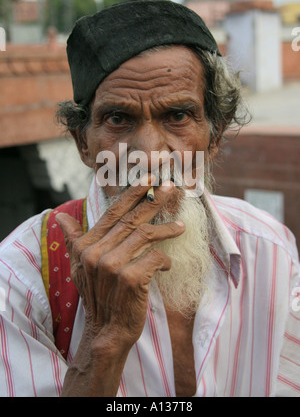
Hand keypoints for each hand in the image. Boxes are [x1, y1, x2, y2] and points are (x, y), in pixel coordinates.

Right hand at [56, 177, 184, 395]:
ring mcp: (113, 265)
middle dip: (154, 201)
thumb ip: (73, 239)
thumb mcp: (79, 266)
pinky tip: (167, 263)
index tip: (149, 180)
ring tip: (181, 226)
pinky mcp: (131, 278)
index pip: (113, 212)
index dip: (132, 194)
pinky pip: (155, 257)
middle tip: (171, 187)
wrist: (107, 330)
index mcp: (86, 246)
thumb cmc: (98, 295)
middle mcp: (97, 252)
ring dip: (166, 229)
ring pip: (146, 235)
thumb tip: (59, 217)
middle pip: (132, 219)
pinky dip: (165, 259)